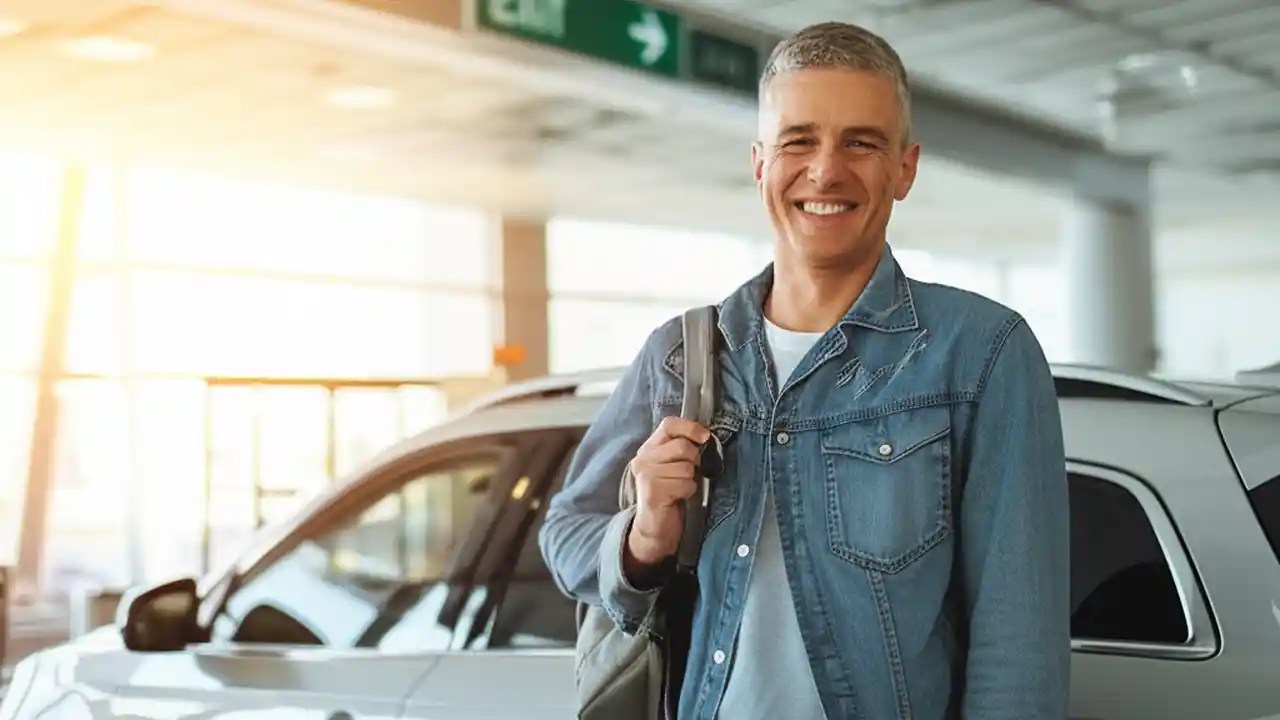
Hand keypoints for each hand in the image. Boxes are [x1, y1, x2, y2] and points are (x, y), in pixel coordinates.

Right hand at [624, 417, 710, 581]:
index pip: (669, 424)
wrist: (654, 528)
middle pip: (683, 446)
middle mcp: (643, 458)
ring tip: (679, 489)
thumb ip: (681, 449)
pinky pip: (685, 484)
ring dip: (690, 480)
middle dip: (694, 461)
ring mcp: (646, 475)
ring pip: (686, 467)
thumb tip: (705, 436)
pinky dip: (688, 492)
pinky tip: (678, 499)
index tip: (705, 438)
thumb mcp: (672, 466)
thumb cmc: (669, 494)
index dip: (690, 428)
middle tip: (688, 474)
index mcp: (648, 448)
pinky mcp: (653, 491)